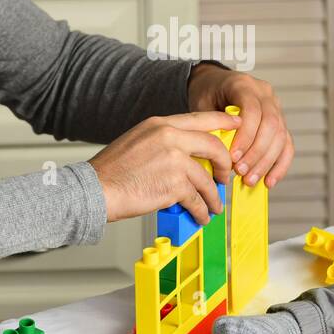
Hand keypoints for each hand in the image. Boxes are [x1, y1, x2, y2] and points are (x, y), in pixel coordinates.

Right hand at [89, 111, 238, 223]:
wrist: (95, 190)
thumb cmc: (112, 171)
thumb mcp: (138, 141)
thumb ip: (163, 142)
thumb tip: (186, 156)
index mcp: (160, 124)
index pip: (201, 118)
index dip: (223, 120)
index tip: (238, 123)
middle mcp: (169, 137)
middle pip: (213, 146)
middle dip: (224, 165)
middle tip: (225, 177)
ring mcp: (173, 160)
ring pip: (207, 179)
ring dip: (214, 197)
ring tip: (214, 206)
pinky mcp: (174, 184)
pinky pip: (198, 199)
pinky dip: (202, 210)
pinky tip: (200, 216)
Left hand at [187, 65, 293, 188]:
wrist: (214, 84)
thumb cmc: (207, 94)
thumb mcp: (201, 104)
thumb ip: (213, 125)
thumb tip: (222, 154)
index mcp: (244, 84)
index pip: (253, 110)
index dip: (245, 136)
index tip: (233, 157)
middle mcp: (265, 94)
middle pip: (271, 125)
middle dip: (256, 153)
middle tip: (241, 172)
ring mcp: (275, 107)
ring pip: (281, 136)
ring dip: (267, 162)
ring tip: (250, 180)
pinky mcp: (280, 122)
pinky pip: (286, 144)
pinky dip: (280, 165)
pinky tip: (270, 180)